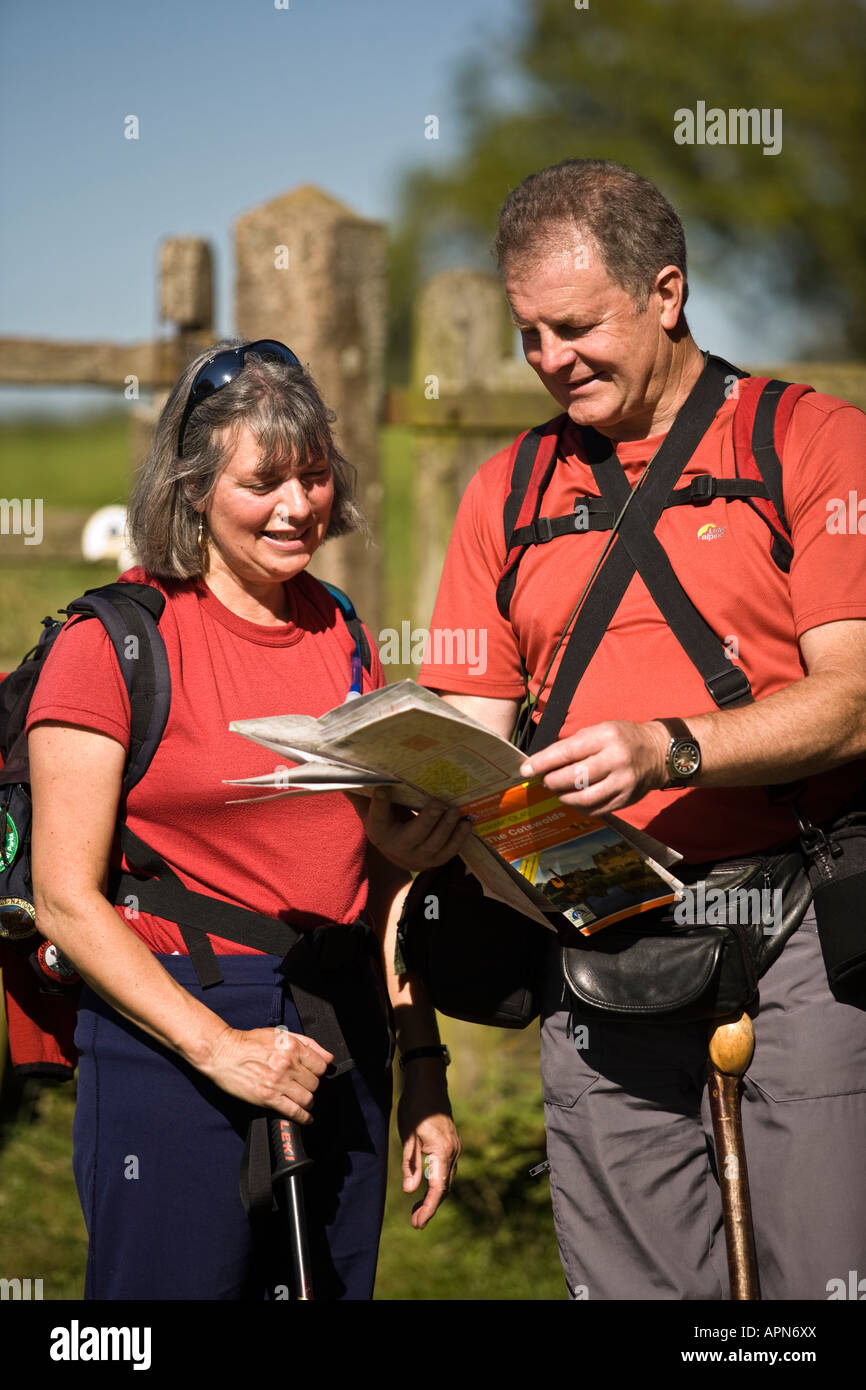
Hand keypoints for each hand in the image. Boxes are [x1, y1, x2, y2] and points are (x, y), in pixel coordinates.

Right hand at [198, 1024, 332, 1122]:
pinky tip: (306, 1117)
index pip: (321, 1065)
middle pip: (315, 1083)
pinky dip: (303, 1117)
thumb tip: (327, 1056)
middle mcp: (287, 1064)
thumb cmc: (248, 1042)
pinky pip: (294, 1111)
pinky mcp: (267, 1098)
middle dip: (312, 1086)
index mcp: (292, 1047)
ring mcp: (278, 1082)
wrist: (221, 1052)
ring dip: (308, 1101)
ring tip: (303, 1100)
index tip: (315, 1074)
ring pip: (308, 1098)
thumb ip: (307, 1043)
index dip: (319, 1071)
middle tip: (305, 1086)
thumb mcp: (279, 1034)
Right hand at [362, 787, 472, 871]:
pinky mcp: (437, 860)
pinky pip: (450, 850)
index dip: (379, 804)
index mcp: (380, 832)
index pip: (378, 818)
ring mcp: (420, 856)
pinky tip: (467, 822)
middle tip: (438, 802)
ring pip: (435, 843)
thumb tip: (347, 774)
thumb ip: (363, 795)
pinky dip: (460, 837)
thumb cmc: (386, 823)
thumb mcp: (371, 811)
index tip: (382, 788)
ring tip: (455, 810)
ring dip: (447, 827)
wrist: (398, 853)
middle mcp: (399, 847)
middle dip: (427, 819)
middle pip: (414, 834)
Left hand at [397, 1064, 460, 1228]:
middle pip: (445, 1187)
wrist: (428, 1083)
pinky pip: (446, 1170)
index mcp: (442, 1151)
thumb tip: (411, 1191)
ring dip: (434, 1196)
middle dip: (431, 1206)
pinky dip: (437, 1183)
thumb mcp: (408, 1136)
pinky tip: (426, 1188)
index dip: (428, 1208)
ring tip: (418, 1210)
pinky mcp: (452, 1144)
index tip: (418, 1223)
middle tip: (415, 1222)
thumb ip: (410, 1165)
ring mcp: (455, 1148)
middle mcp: (453, 1152)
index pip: (437, 1188)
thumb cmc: (415, 1108)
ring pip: (447, 1180)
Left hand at [520, 719, 668, 814]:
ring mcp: (623, 782)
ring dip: (563, 797)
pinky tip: (574, 800)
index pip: (567, 752)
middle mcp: (616, 760)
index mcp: (606, 737)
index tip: (526, 769)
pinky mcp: (626, 799)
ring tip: (558, 791)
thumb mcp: (600, 730)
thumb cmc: (623, 738)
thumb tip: (543, 763)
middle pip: (574, 777)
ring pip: (583, 798)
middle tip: (545, 781)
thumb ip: (574, 745)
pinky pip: (596, 810)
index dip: (542, 762)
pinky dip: (579, 807)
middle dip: (552, 781)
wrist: (659, 752)